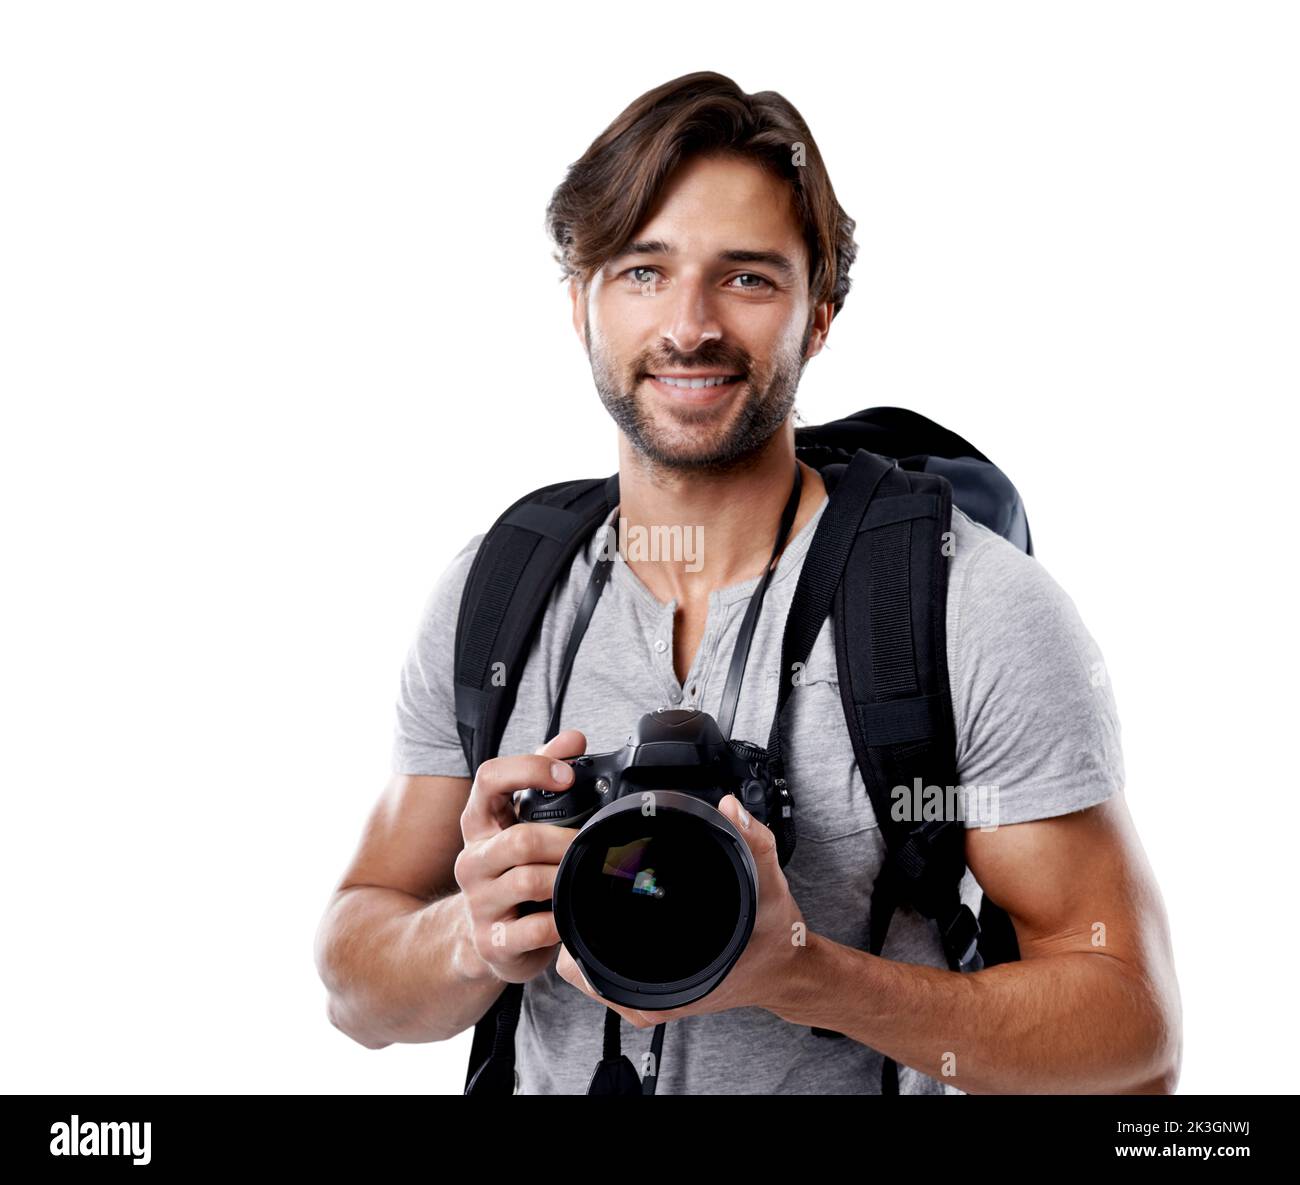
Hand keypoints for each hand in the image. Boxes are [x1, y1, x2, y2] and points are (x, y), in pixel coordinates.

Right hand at [453, 729, 586, 984]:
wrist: (487, 940)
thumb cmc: (510, 870)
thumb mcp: (518, 821)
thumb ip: (542, 775)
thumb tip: (574, 738)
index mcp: (478, 822)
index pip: (489, 779)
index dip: (530, 770)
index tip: (568, 775)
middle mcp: (471, 859)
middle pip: (520, 838)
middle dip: (566, 840)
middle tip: (592, 842)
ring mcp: (479, 902)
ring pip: (529, 880)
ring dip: (566, 877)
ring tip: (584, 875)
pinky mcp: (493, 941)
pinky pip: (535, 929)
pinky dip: (560, 920)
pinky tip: (572, 913)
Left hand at [555, 792, 806, 1025]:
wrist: (786, 971)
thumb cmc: (774, 939)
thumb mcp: (770, 886)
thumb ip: (754, 843)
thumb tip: (730, 809)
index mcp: (671, 982)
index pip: (593, 964)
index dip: (576, 926)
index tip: (580, 893)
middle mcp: (655, 999)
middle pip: (582, 966)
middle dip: (577, 925)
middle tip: (585, 887)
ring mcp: (653, 1002)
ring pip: (590, 973)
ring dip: (585, 938)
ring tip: (591, 900)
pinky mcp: (658, 997)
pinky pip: (609, 976)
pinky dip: (601, 949)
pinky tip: (608, 922)